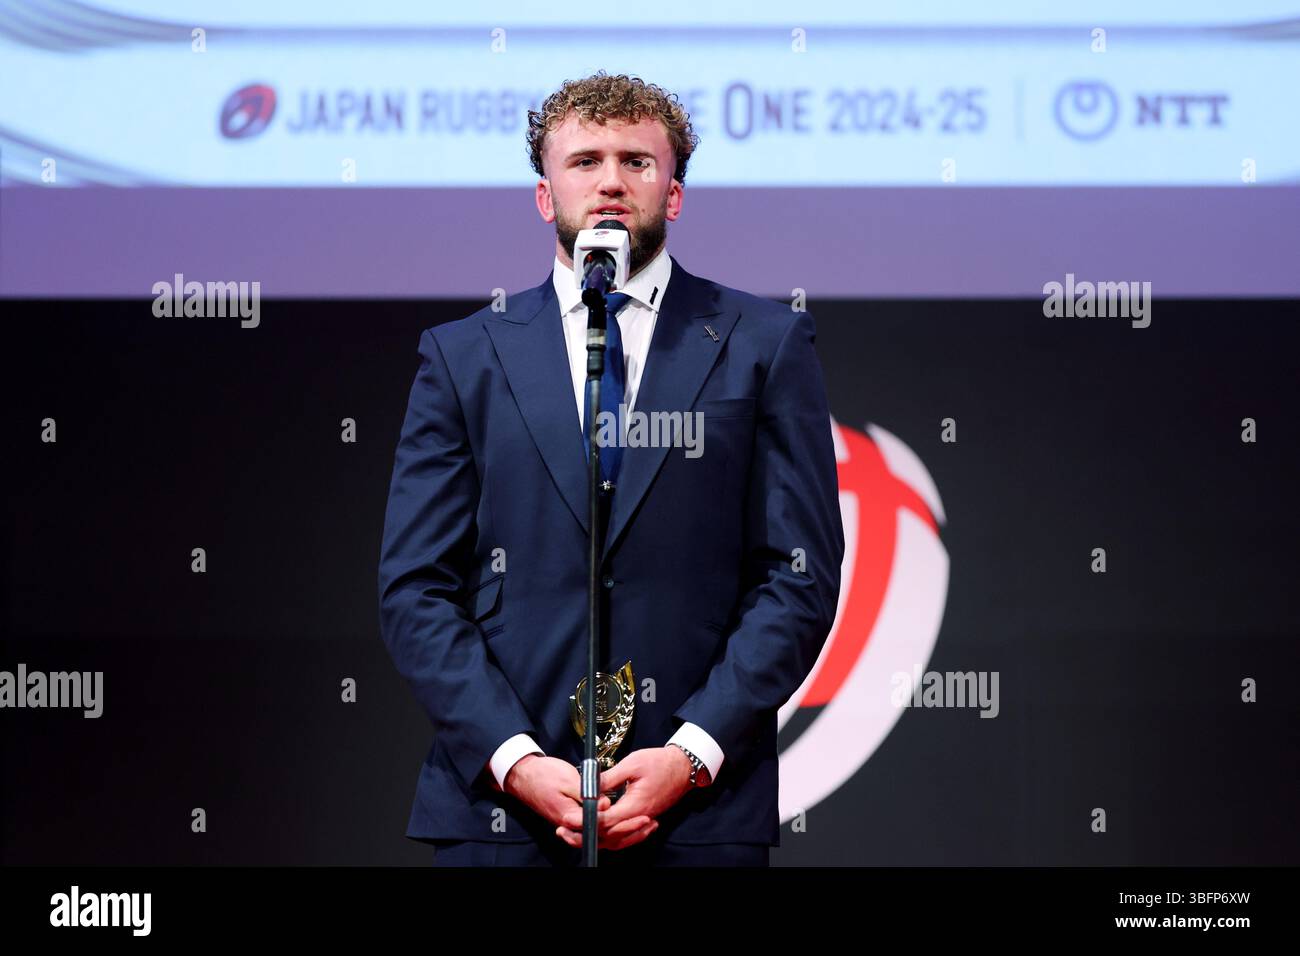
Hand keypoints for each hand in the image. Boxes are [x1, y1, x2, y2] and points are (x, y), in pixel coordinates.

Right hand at [503, 754, 610, 830]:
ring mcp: (561, 819)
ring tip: (592, 792)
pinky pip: (577, 815)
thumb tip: (605, 804)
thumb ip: (588, 794)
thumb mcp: (569, 779)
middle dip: (600, 811)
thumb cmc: (542, 774)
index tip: (606, 798)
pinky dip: (584, 806)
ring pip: (584, 819)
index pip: (595, 823)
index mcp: (568, 816)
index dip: (605, 811)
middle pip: (591, 824)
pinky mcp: (560, 814)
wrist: (522, 772)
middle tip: (601, 794)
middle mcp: (564, 822)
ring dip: (592, 808)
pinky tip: (584, 795)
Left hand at [555, 747, 695, 850]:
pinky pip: (625, 836)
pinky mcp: (644, 819)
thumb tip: (587, 787)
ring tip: (575, 835)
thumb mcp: (632, 763)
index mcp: (635, 806)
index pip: (605, 821)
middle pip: (609, 836)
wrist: (684, 767)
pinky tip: (600, 834)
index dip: (584, 821)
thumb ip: (608, 778)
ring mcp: (643, 820)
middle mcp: (639, 818)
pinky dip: (611, 838)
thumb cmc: (659, 762)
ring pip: (617, 840)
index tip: (567, 818)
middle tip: (564, 830)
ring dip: (596, 839)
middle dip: (585, 835)